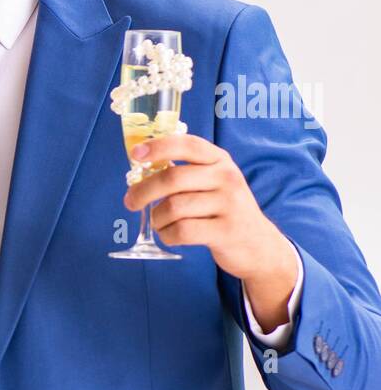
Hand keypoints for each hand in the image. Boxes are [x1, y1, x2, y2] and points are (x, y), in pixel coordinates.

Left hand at [124, 133, 298, 326]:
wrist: (258, 244)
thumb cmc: (223, 210)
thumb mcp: (212, 182)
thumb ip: (184, 172)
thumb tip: (140, 167)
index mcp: (219, 160)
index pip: (187, 144)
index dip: (158, 147)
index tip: (135, 155)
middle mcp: (226, 177)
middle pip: (172, 178)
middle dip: (143, 191)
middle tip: (130, 202)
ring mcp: (229, 204)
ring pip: (173, 207)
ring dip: (157, 218)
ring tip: (159, 222)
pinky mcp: (226, 231)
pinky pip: (182, 231)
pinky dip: (167, 235)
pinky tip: (170, 235)